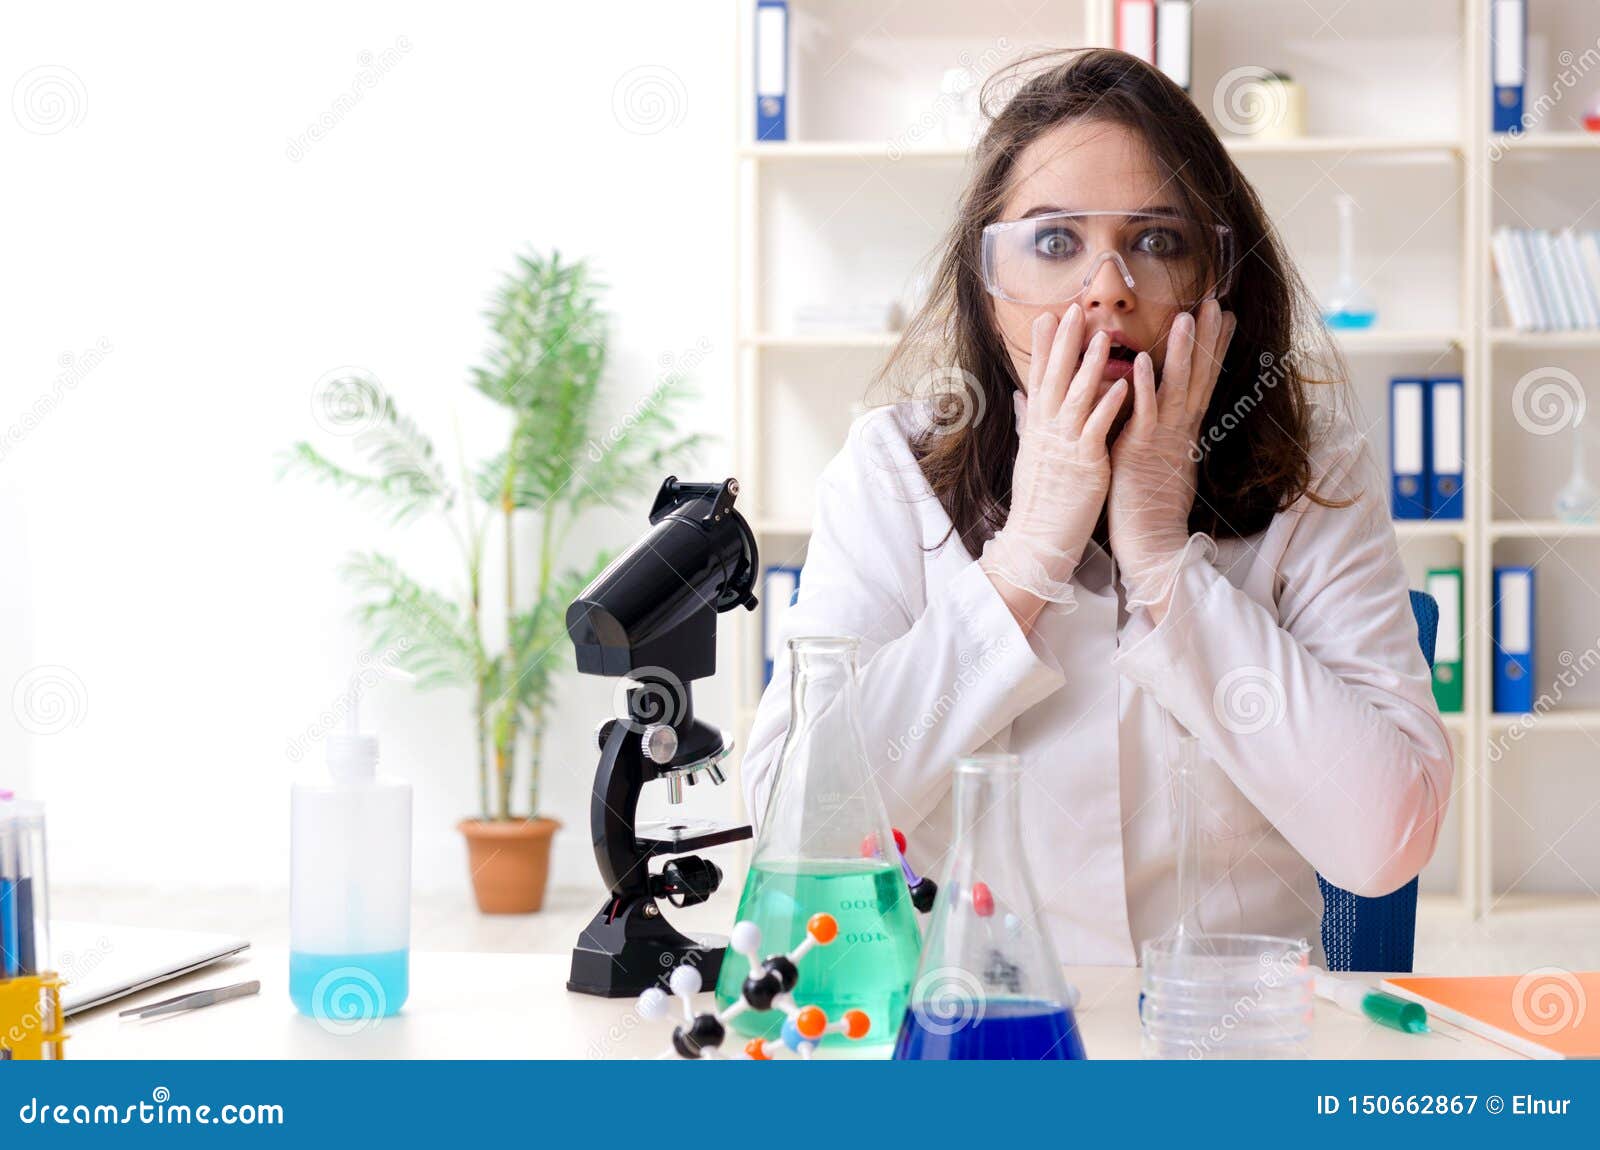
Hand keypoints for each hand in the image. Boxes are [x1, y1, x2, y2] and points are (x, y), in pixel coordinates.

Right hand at [980, 303, 1129, 609]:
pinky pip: (1097, 430)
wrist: (1037, 543)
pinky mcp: (1084, 465)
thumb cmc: (1039, 502)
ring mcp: (1065, 447)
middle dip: (1064, 343)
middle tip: (1073, 309)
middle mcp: (1047, 432)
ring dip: (1089, 365)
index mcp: (1037, 428)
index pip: (1039, 378)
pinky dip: (1108, 406)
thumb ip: (1028, 421)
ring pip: (1077, 397)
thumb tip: (1021, 395)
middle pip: (1055, 378)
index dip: (1043, 346)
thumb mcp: (1029, 455)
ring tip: (1103, 336)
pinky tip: (1122, 385)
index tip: (1049, 315)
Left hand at [1107, 300, 1236, 616]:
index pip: (1202, 381)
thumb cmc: (1148, 506)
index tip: (1226, 316)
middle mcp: (1179, 430)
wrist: (1150, 544)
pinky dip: (1144, 387)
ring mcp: (1162, 440)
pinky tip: (1143, 360)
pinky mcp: (1140, 452)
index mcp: (1182, 430)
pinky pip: (1144, 415)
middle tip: (1217, 302)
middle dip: (1209, 338)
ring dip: (1182, 352)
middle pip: (1199, 377)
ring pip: (1176, 388)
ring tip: (1189, 315)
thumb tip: (1162, 413)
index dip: (1214, 348)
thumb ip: (1159, 431)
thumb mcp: (1157, 460)